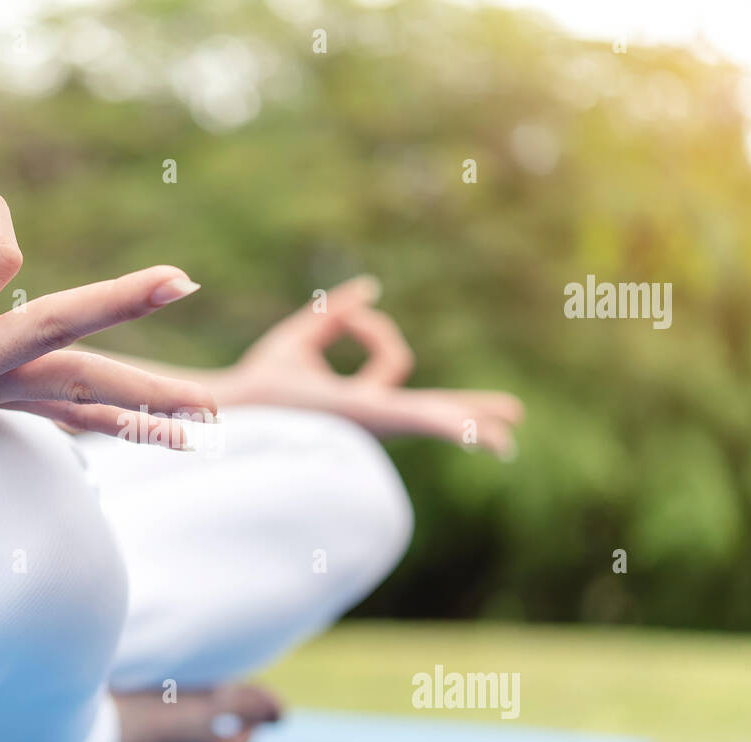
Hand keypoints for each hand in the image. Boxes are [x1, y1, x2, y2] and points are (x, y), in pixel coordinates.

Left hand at [224, 276, 523, 456]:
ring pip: (431, 420)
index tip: (346, 311)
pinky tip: (485, 438)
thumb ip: (335, 314)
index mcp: (364, 400)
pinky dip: (448, 425)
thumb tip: (367, 289)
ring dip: (468, 426)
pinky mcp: (367, 419)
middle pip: (431, 412)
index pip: (397, 361)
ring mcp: (372, 423)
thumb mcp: (301, 336)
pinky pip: (419, 420)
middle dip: (468, 412)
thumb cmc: (261, 379)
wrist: (237, 399)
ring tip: (507, 443)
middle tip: (513, 415)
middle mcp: (373, 417)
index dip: (373, 327)